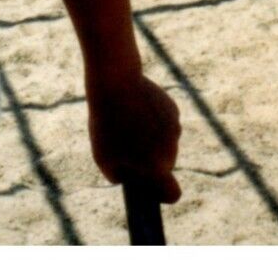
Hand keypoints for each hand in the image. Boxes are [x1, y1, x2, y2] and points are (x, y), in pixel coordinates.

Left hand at [86, 74, 181, 203]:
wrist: (116, 83)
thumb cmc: (107, 124)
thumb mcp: (103, 157)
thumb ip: (117, 175)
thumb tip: (125, 177)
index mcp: (158, 167)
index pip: (172, 194)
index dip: (163, 195)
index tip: (152, 190)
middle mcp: (172, 149)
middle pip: (164, 165)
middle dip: (149, 161)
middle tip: (125, 147)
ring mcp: (174, 127)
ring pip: (165, 141)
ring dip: (151, 138)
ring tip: (126, 124)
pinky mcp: (172, 108)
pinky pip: (164, 121)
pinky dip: (153, 119)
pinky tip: (135, 108)